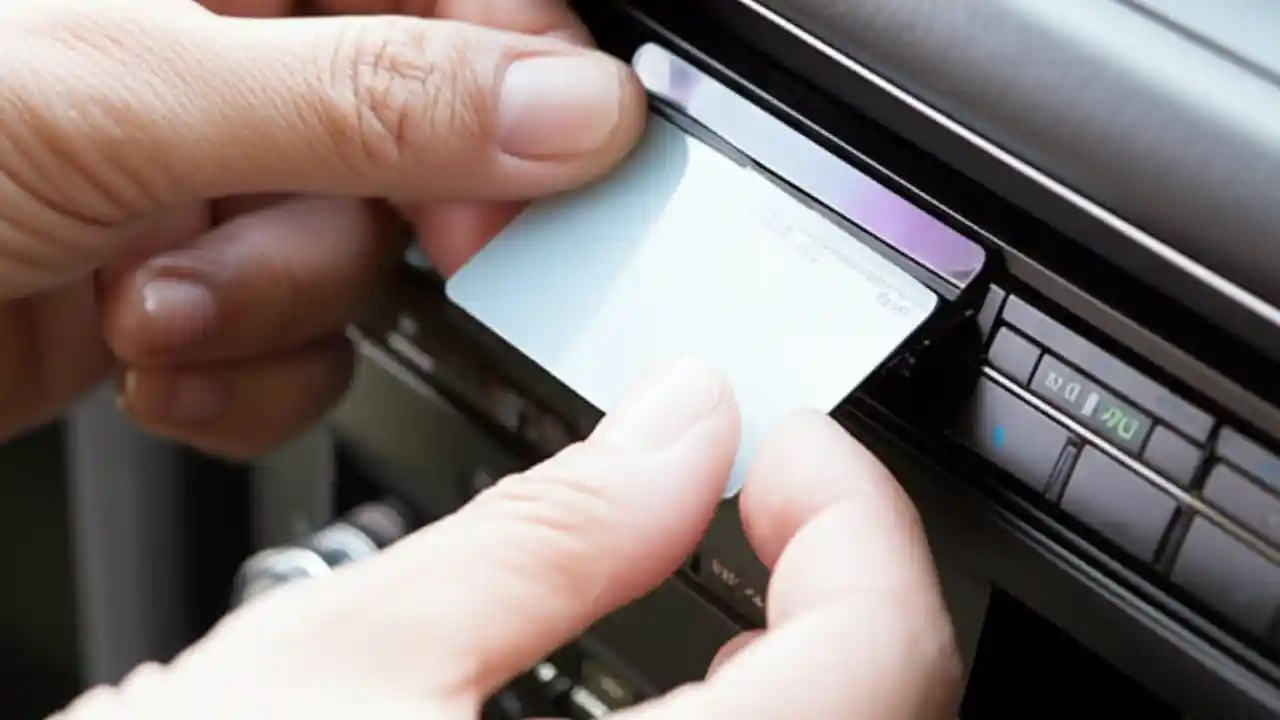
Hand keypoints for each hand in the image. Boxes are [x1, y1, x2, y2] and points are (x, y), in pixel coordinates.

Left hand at [0, 0, 643, 455]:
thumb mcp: (122, 94)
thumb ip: (372, 97)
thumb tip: (572, 106)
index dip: (526, 61)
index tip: (560, 151)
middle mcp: (218, 56)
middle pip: (427, 130)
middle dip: (383, 209)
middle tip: (391, 241)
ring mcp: (198, 177)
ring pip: (358, 252)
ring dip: (274, 300)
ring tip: (159, 296)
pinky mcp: (173, 286)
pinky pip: (295, 340)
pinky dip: (243, 375)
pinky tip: (152, 356)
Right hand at [54, 361, 961, 718]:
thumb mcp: (335, 669)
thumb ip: (543, 535)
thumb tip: (676, 423)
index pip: (880, 657)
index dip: (856, 518)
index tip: (789, 449)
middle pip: (883, 713)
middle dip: (833, 584)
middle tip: (750, 500)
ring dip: (802, 663)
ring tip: (712, 586)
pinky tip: (673, 698)